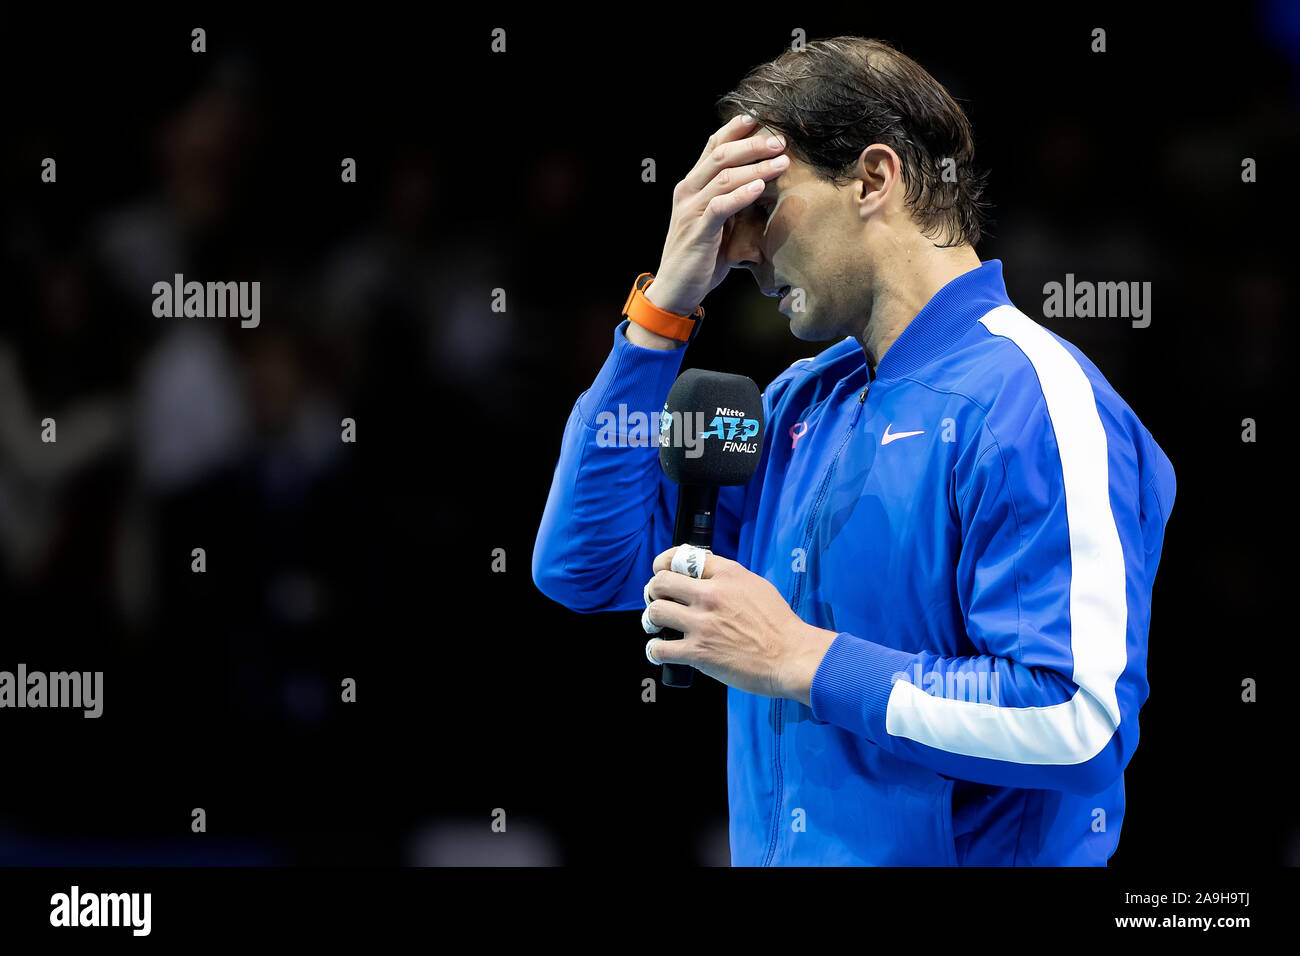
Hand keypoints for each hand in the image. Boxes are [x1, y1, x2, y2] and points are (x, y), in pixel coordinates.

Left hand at [642, 545, 837, 702]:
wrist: (790, 657)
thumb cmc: (778, 624)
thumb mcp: (756, 586)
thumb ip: (728, 579)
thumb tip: (705, 578)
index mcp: (727, 574)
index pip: (681, 556)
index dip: (664, 563)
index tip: (660, 571)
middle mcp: (711, 595)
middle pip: (661, 581)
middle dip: (654, 590)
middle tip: (658, 600)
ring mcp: (702, 624)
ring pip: (655, 612)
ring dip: (651, 619)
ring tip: (657, 625)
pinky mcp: (698, 653)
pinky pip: (660, 648)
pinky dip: (655, 650)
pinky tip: (660, 650)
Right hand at [646, 113, 787, 316]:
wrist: (675, 290)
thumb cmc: (700, 258)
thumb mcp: (719, 225)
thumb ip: (735, 204)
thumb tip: (767, 188)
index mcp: (692, 186)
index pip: (712, 146)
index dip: (735, 130)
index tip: (760, 118)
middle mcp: (688, 192)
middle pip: (720, 155)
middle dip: (752, 144)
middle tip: (780, 140)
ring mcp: (690, 210)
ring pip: (723, 177)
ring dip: (755, 167)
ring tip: (781, 162)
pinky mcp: (698, 231)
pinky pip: (720, 206)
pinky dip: (741, 194)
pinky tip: (760, 188)